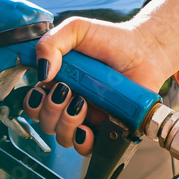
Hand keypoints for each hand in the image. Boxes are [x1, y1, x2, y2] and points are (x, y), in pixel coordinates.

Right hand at [22, 16, 175, 154]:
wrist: (145, 50)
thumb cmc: (111, 40)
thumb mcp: (76, 30)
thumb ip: (51, 43)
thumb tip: (42, 72)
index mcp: (57, 82)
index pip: (33, 103)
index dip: (33, 102)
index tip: (44, 88)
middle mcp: (68, 103)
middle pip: (44, 122)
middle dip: (51, 110)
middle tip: (68, 91)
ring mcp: (87, 118)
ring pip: (62, 137)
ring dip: (66, 123)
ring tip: (82, 103)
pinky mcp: (106, 129)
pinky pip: (87, 149)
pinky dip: (83, 142)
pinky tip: (87, 129)